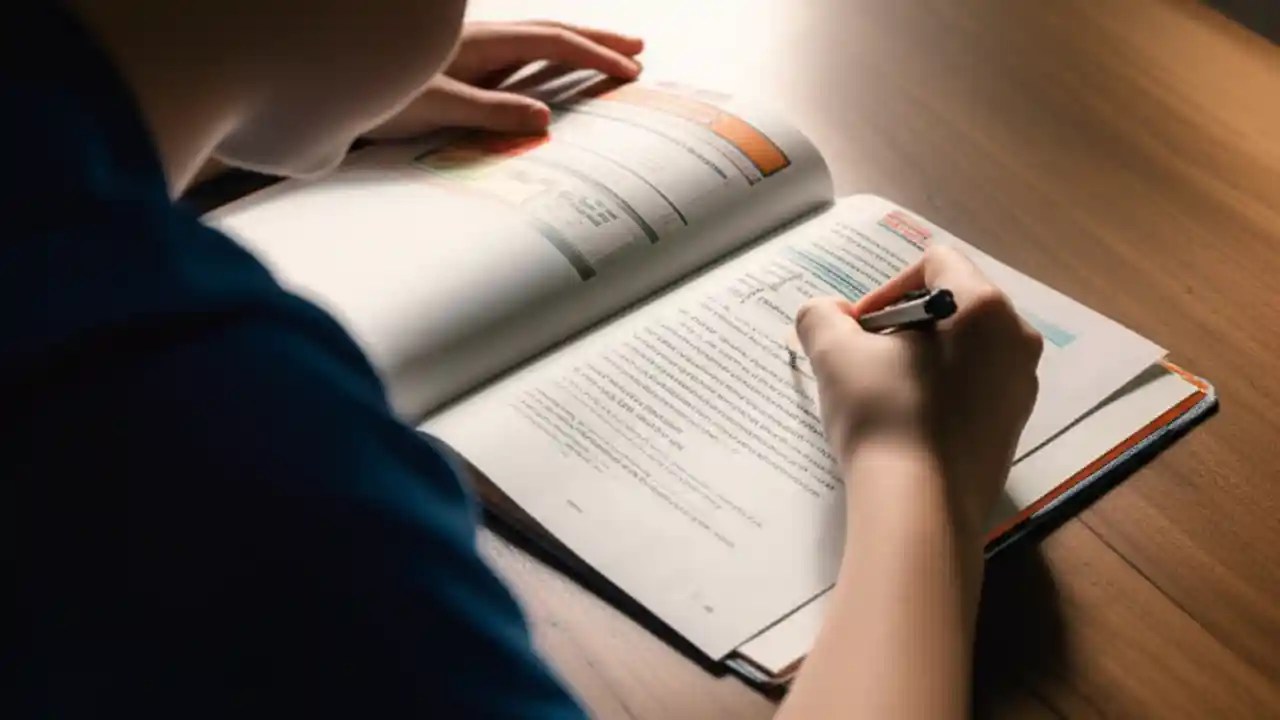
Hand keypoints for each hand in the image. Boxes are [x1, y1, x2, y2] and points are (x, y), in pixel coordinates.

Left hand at [365, 21, 643, 138]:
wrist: (331, 89)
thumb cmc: (379, 98)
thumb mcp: (437, 109)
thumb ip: (489, 113)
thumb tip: (545, 118)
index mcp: (481, 44)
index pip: (552, 43)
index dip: (593, 56)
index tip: (630, 72)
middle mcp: (478, 42)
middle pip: (549, 32)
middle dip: (595, 41)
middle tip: (637, 52)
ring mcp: (468, 54)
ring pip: (534, 43)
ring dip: (573, 49)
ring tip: (605, 57)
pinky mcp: (458, 69)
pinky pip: (516, 60)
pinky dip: (545, 63)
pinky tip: (547, 74)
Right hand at [794, 245, 1042, 535]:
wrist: (920, 509)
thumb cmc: (883, 416)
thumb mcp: (834, 355)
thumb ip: (821, 317)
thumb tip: (825, 313)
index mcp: (984, 307)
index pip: (935, 263)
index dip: (887, 286)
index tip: (859, 328)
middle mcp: (1016, 339)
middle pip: (952, 306)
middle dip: (902, 325)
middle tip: (864, 357)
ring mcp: (1021, 386)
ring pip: (963, 350)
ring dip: (919, 359)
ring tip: (881, 392)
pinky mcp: (1013, 427)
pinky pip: (974, 388)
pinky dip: (939, 392)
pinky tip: (906, 424)